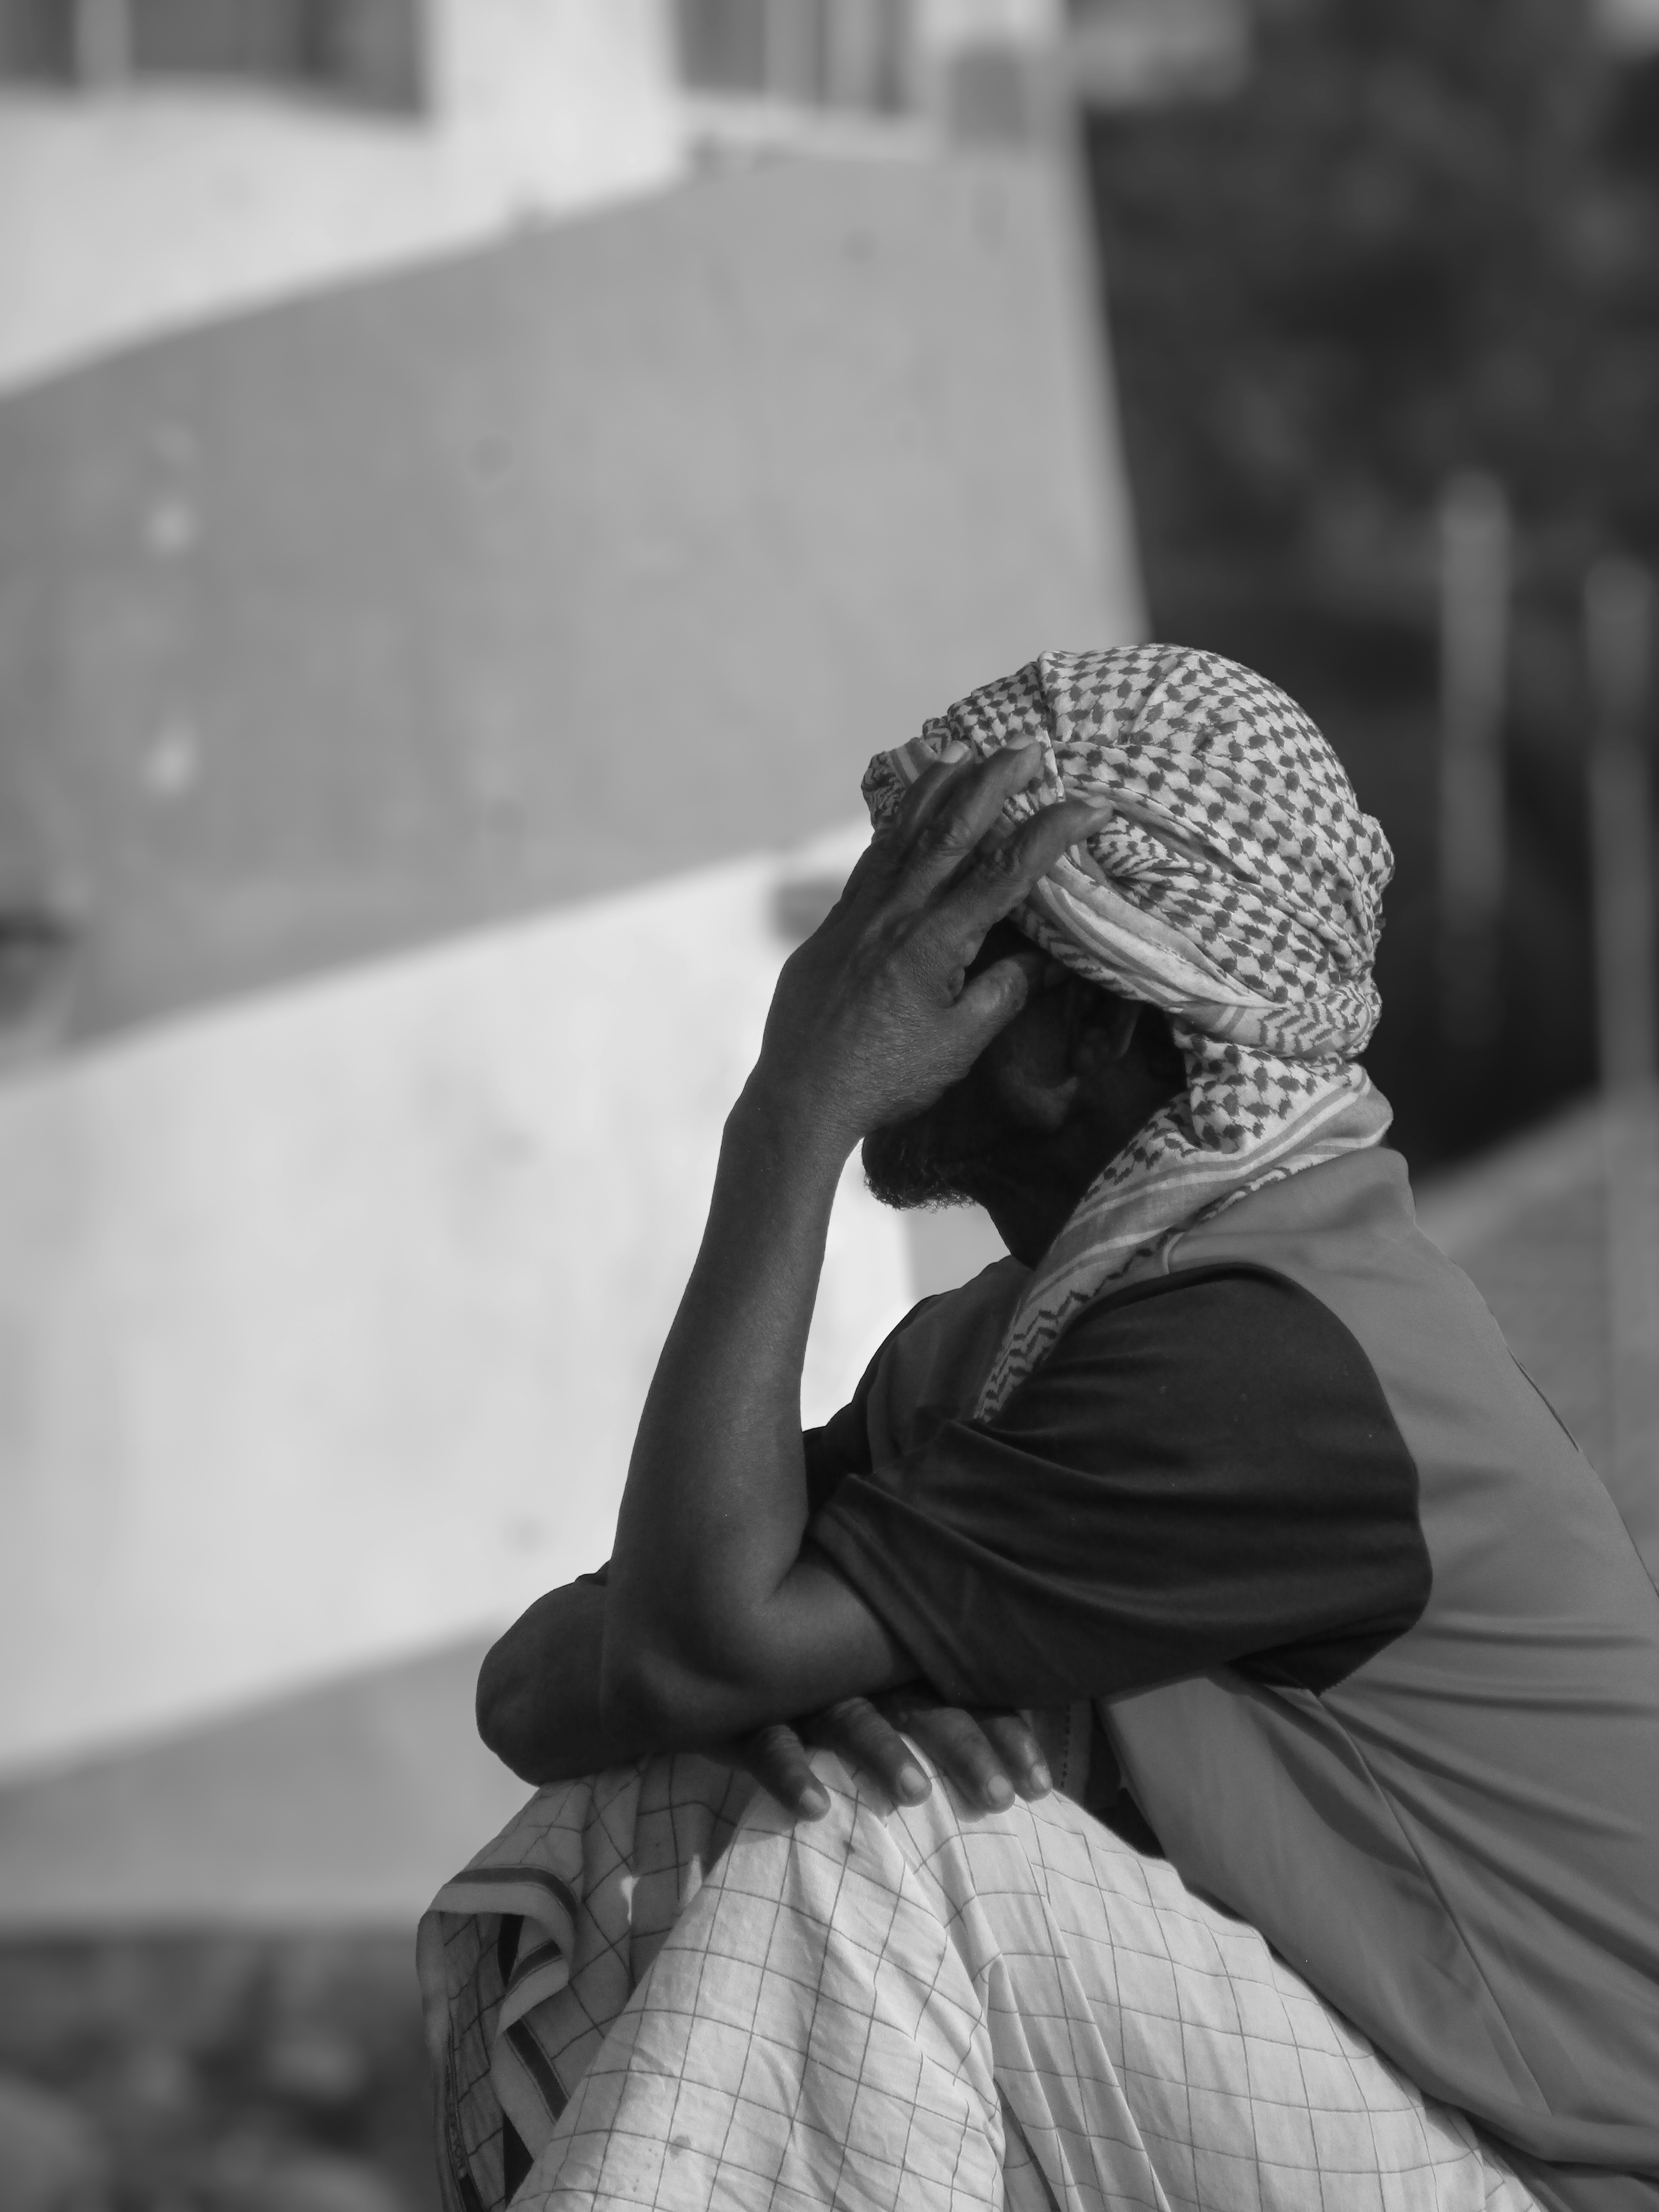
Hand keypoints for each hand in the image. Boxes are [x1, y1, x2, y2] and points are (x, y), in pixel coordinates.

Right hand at [733, 1693, 1051, 1820]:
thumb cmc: (829, 1683)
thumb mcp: (889, 1690)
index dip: (1006, 1735)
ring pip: (851, 1716)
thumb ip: (939, 1714)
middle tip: (998, 1799)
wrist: (726, 1643)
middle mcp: (862, 1672)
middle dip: (964, 1747)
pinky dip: (791, 1772)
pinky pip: (770, 1743)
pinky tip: (814, 1808)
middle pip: (923, 1704)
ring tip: (914, 1794)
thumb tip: (1020, 1776)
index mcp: (903, 1667)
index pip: (967, 1695)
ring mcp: (807, 1690)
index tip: (1041, 1788)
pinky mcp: (752, 1715)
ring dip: (883, 1752)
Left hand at [751, 742, 1110, 1149]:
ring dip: (938, 786)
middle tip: (1029, 746)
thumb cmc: (886, 1079)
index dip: (1050, 833)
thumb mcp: (959, 1043)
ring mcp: (856, 914)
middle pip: (951, 830)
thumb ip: (1003, 993)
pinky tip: (907, 813)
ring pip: (902, 833)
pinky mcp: (831, 925)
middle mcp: (893, 914)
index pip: (1004, 872)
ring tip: (964, 748)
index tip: (1090, 804)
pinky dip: (894, 827)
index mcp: (933, 942)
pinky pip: (869, 860)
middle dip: (994, 781)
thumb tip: (1046, 961)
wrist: (800, 1098)